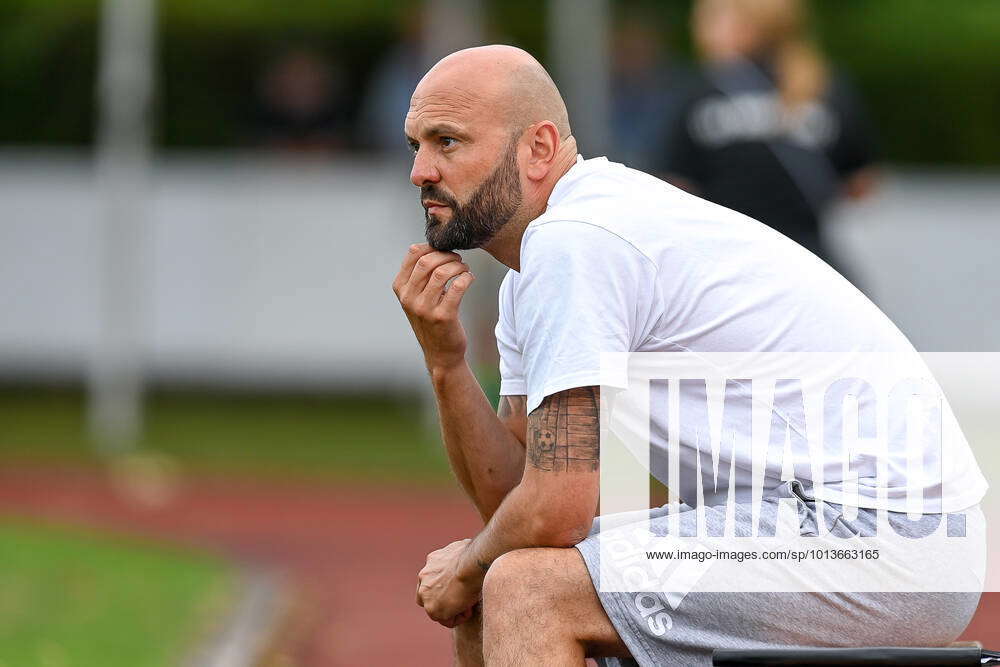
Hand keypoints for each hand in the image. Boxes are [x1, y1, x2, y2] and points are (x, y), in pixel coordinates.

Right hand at [392, 244, 475, 372]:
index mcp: (400, 288)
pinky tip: (468, 279)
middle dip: (446, 255)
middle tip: (457, 259)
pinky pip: (458, 287)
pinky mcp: (443, 316)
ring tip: (464, 269)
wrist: (440, 353)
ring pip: (442, 272)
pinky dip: (467, 277)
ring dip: (458, 266)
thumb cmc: (431, 320)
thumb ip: (420, 275)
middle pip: (427, 261)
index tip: (444, 251)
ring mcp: (424, 308)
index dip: (432, 246)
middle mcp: (408, 298)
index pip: (413, 254)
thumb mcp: (416, 297)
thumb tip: (435, 247)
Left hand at [416, 538, 479, 626]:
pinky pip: (447, 620)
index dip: (449, 585)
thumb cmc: (474, 555)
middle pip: (430, 594)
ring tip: (469, 605)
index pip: (435, 578)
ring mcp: (425, 594)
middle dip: (445, 599)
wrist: (470, 565)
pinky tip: (469, 610)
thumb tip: (472, 549)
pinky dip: (459, 618)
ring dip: (454, 610)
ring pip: (438, 609)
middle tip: (463, 599)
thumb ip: (460, 554)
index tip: (463, 586)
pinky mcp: (432, 609)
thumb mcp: (464, 548)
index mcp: (432, 560)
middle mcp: (424, 576)